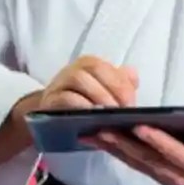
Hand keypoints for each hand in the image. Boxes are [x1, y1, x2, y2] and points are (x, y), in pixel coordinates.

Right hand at [0, 57, 136, 168]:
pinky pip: (64, 98)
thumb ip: (120, 84)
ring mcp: (59, 84)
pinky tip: (92, 116)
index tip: (132, 103)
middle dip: (113, 88)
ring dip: (98, 96)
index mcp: (89, 65)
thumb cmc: (84, 105)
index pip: (107, 67)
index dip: (121, 83)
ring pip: (79, 79)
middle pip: (95, 68)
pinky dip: (80, 106)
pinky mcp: (49, 101)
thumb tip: (133, 76)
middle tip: (123, 110)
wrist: (52, 119)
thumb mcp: (104, 94)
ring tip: (110, 114)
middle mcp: (73, 69)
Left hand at [85, 119, 183, 184]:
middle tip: (97, 129)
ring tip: (89, 134)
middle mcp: (177, 176)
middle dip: (120, 143)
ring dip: (112, 149)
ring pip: (136, 162)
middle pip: (145, 158)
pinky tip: (103, 141)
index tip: (138, 125)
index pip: (172, 151)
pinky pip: (136, 164)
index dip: (155, 139)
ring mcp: (166, 178)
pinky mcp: (160, 176)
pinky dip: (118, 153)